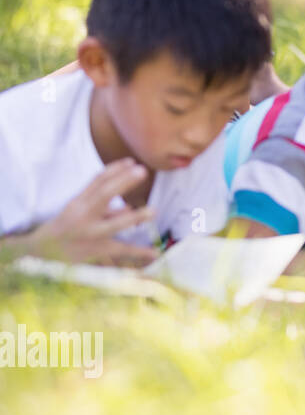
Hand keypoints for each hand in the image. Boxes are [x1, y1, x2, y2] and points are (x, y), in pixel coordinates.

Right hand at [23, 159, 157, 265]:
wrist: (39, 254)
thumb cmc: (65, 228)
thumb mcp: (79, 213)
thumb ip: (104, 209)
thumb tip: (128, 209)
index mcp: (78, 202)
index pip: (97, 181)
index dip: (115, 169)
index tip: (131, 161)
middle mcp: (83, 215)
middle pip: (104, 195)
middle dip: (123, 182)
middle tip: (142, 170)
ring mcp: (89, 233)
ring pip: (114, 225)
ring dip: (135, 217)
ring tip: (154, 211)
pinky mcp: (95, 250)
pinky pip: (120, 250)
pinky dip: (139, 252)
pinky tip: (155, 252)